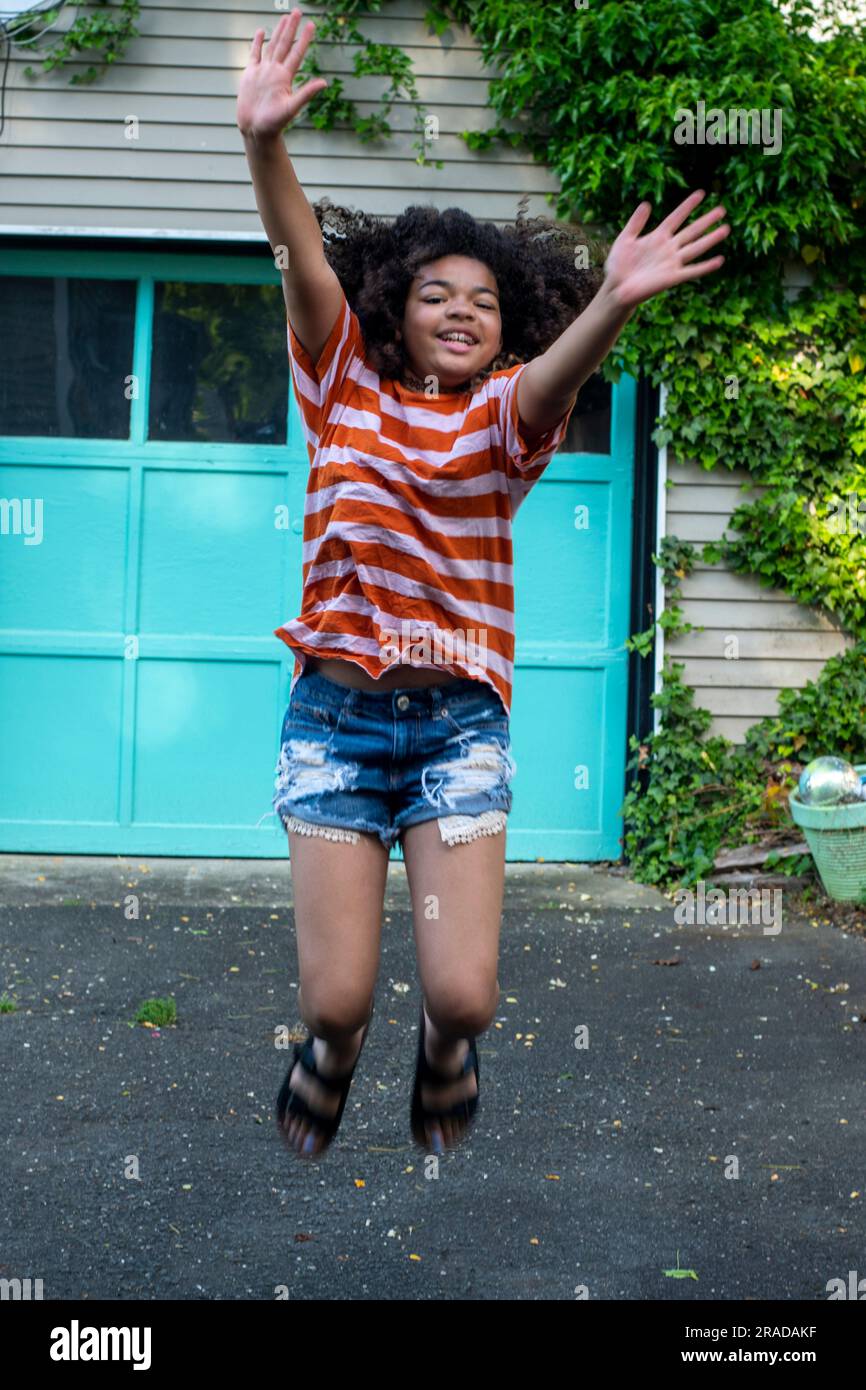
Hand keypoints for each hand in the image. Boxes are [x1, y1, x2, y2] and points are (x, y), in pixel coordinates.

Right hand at [237, 8, 326, 139]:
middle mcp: (275, 71)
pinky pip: (255, 55)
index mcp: (285, 77)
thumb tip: (324, 83)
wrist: (255, 130)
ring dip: (279, 32)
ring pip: (272, 46)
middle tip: (298, 11)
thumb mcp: (291, 108)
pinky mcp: (250, 75)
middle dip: (292, 28)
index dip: (304, 39)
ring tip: (285, 17)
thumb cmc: (273, 124)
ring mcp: (263, 72)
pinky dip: (258, 43)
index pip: (296, 53)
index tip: (312, 25)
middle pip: (285, 44)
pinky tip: (262, 32)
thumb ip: (306, 94)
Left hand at [602, 190, 729, 310]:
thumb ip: (635, 223)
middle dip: (706, 220)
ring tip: (725, 229)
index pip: (676, 217)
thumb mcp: (624, 239)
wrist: (616, 289)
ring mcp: (672, 263)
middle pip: (691, 231)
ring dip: (711, 239)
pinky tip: (719, 260)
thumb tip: (646, 204)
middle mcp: (669, 248)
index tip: (701, 193)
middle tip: (722, 210)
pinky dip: (705, 267)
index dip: (688, 206)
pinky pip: (692, 271)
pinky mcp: (672, 278)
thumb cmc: (618, 266)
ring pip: (695, 248)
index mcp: (658, 236)